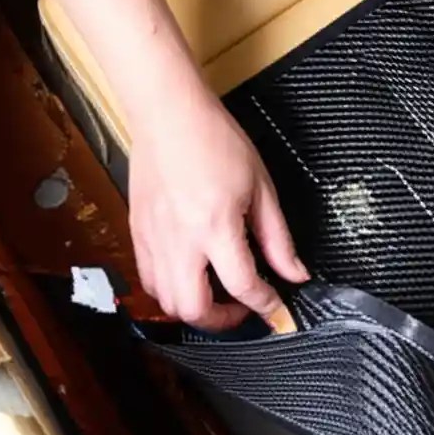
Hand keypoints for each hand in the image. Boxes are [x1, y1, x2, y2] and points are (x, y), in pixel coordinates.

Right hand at [128, 90, 308, 329]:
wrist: (167, 113)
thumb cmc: (215, 140)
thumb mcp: (261, 188)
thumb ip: (278, 238)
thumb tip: (296, 273)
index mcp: (216, 226)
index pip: (242, 285)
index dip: (265, 305)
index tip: (276, 308)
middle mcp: (180, 240)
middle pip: (194, 309)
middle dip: (223, 321)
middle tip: (243, 309)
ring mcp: (153, 239)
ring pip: (166, 301)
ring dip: (194, 309)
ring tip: (217, 294)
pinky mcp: (138, 233)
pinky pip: (148, 280)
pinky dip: (170, 291)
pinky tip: (190, 276)